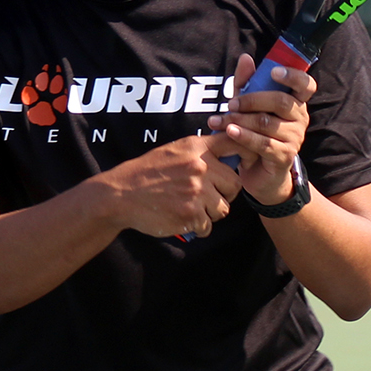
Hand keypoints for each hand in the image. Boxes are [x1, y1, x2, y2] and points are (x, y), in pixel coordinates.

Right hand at [96, 134, 241, 238]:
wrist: (121, 194)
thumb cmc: (147, 173)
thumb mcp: (173, 151)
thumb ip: (200, 151)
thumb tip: (228, 150)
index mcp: (196, 148)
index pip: (233, 143)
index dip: (247, 151)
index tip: (249, 160)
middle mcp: (200, 167)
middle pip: (235, 184)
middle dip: (225, 194)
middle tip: (209, 197)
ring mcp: (197, 191)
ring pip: (223, 208)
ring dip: (211, 213)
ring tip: (192, 209)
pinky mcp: (191, 214)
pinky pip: (208, 226)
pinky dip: (198, 227)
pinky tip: (183, 219)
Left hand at [209, 52, 314, 205]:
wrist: (259, 173)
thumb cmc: (255, 133)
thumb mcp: (248, 106)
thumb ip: (247, 83)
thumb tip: (245, 58)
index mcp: (295, 102)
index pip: (306, 84)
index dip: (293, 76)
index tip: (274, 72)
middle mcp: (300, 118)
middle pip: (281, 101)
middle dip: (252, 100)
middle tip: (230, 103)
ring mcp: (295, 138)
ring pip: (267, 123)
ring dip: (240, 120)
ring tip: (219, 121)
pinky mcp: (285, 156)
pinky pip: (263, 143)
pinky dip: (243, 136)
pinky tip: (229, 132)